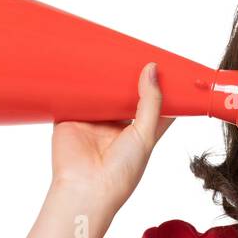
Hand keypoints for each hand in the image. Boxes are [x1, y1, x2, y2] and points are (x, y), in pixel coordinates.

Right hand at [50, 61, 174, 212]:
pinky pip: (75, 93)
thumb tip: (152, 69)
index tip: (166, 66)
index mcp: (139, 132)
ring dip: (104, 76)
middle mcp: (117, 125)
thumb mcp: (145, 135)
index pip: (153, 105)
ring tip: (111, 50)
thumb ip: (151, 102)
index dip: (160, 87)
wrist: (85, 188)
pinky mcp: (72, 116)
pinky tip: (83, 60)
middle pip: (126, 93)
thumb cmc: (121, 173)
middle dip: (130, 76)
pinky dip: (78, 80)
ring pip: (101, 91)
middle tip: (136, 52)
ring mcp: (94, 120)